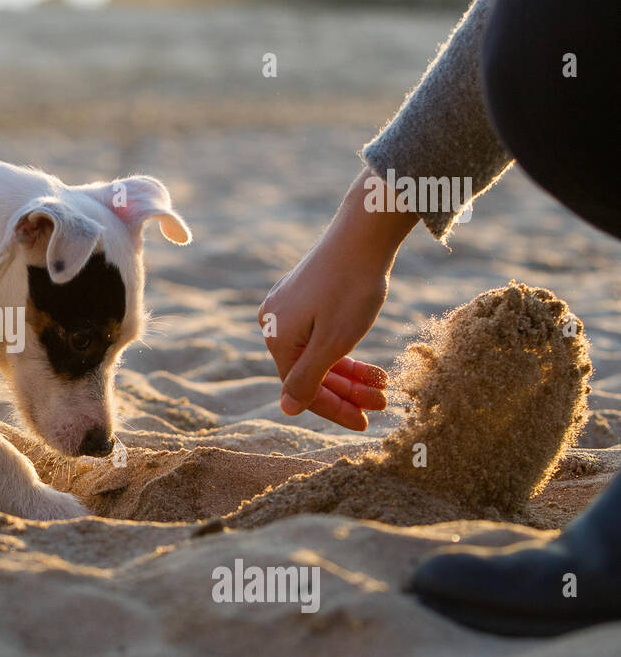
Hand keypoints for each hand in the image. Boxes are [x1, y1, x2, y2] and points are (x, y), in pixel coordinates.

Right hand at [258, 166, 416, 429]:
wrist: (362, 233)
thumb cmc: (350, 288)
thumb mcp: (333, 342)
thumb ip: (308, 378)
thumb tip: (285, 409)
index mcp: (276, 338)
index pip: (302, 387)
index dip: (334, 409)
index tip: (365, 423)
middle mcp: (274, 324)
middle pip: (310, 371)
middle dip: (347, 391)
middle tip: (382, 402)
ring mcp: (288, 308)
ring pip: (318, 353)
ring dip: (350, 374)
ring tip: (382, 384)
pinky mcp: (304, 296)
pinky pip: (320, 335)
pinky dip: (344, 350)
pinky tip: (368, 362)